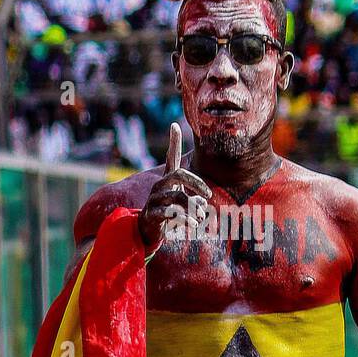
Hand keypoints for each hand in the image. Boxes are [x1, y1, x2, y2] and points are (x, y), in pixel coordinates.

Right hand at [138, 123, 210, 254]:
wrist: (148, 232)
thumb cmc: (169, 213)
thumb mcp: (183, 204)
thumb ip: (195, 199)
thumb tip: (204, 202)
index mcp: (168, 180)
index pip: (171, 157)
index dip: (173, 142)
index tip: (174, 125)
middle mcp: (160, 186)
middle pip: (178, 175)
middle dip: (196, 183)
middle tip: (208, 195)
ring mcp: (155, 199)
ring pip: (178, 197)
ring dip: (194, 208)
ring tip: (202, 218)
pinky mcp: (152, 214)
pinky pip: (170, 213)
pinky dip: (185, 218)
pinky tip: (193, 224)